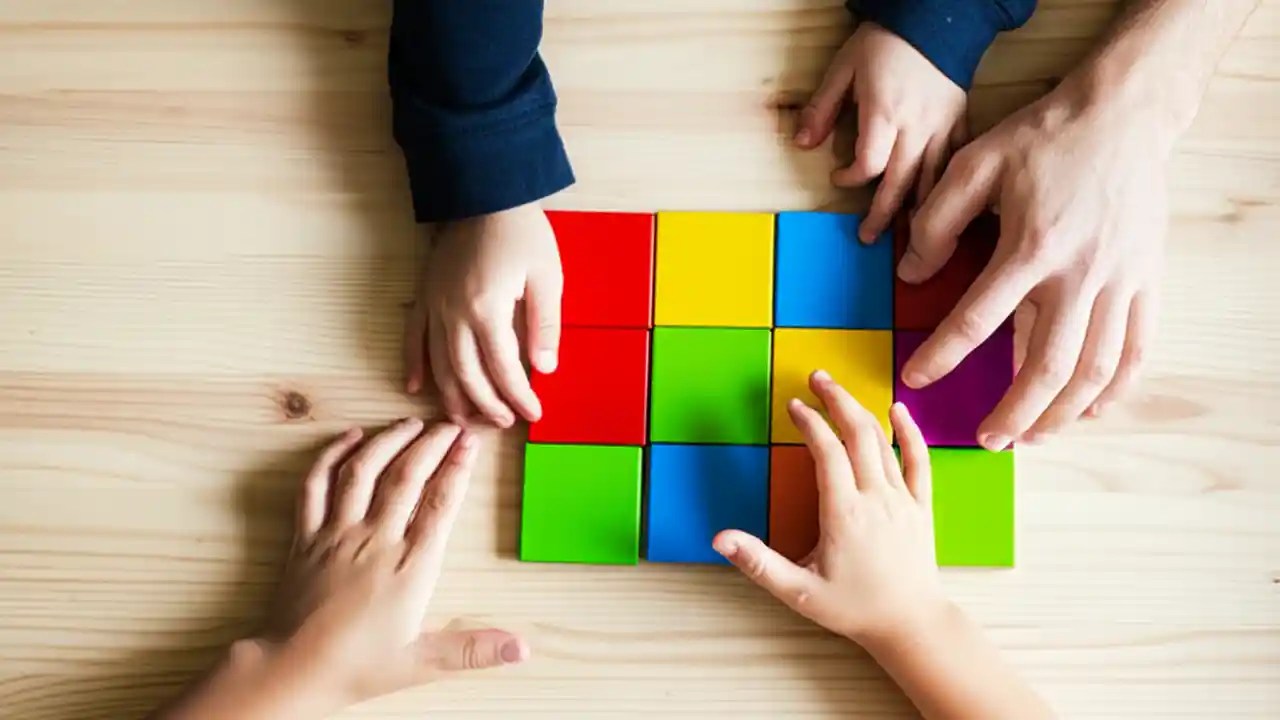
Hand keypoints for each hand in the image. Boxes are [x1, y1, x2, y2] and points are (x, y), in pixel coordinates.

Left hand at [254, 420, 527, 706]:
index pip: (441, 503)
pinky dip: (331, 455)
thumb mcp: (423, 663)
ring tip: (410, 423)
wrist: (292, 671)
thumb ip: (474, 649)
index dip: (458, 467)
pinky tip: (349, 437)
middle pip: (407, 476)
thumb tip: (522, 648)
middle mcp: (375, 541)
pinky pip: (315, 484)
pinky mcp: (307, 537)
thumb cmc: (356, 669)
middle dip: (432, 442)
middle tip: (450, 423)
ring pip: (363, 470)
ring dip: (389, 440)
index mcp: (409, 568)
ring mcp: (338, 534)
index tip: (471, 442)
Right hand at [404, 203, 562, 427]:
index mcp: (488, 310)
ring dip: (452, 397)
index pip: (504, 369)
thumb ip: (544, 326)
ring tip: (467, 420)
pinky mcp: (424, 296)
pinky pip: (413, 338)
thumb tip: (544, 369)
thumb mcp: (546, 277)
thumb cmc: (521, 232)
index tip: (534, 413)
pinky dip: (414, 365)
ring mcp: (434, 306)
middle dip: (486, 406)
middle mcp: (455, 314)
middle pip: (467, 376)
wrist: (484, 191)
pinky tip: (416, 388)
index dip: (519, 397)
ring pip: (439, 365)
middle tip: (504, 423)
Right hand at [715, 371, 947, 644]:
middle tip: (817, 377)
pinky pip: (918, 460)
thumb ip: (759, 563)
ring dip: (860, 410)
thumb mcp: (799, 592)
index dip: (809, 424)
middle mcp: (876, 499)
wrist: (911, 625)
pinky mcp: (921, 507)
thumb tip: (720, 539)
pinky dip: (909, 432)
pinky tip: (899, 410)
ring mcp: (902, 500)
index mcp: (845, 514)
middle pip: (857, 434)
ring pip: (883, 442)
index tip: (793, 405)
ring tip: (838, 389)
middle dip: (836, 401)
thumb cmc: (854, 609)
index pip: (826, 453)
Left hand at [795, 22, 966, 241]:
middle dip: (883, 215)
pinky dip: (946, 186)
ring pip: (932, 180)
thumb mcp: (843, 68)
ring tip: (907, 236)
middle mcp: (916, 127)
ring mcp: (942, 127)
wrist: (936, 19)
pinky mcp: (960, 122)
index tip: (838, 178)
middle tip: (868, 237)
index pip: (868, 165)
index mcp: (885, 114)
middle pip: (900, 184)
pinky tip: (940, 205)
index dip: (850, 179)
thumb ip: (821, 107)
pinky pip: (954, 163)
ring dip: (918, 211)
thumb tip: (803, 143)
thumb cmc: (887, 42)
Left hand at [898, 81, 1168, 448]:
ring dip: (1062, 412)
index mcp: (1030, 247)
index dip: (942, 355)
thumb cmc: (1043, 138)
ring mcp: (1119, 282)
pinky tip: (1091, 410)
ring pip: (1094, 368)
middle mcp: (1079, 274)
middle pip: (1046, 364)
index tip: (915, 380)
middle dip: (1014, 412)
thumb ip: (936, 221)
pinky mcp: (1147, 281)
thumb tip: (910, 273)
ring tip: (1032, 438)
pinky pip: (1136, 348)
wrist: (1122, 115)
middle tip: (985, 441)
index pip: (978, 319)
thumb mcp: (975, 164)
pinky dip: (1115, 387)